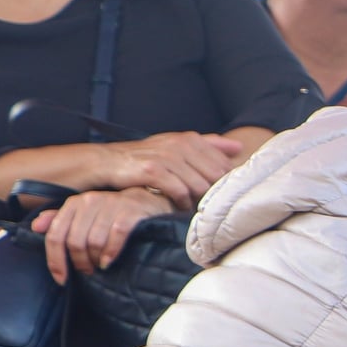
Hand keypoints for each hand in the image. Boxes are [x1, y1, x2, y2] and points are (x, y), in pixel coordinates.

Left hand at [29, 186, 172, 282]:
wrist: (148, 201)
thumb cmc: (113, 213)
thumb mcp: (84, 215)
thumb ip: (60, 220)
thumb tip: (35, 226)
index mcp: (74, 204)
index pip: (56, 235)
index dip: (55, 260)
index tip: (61, 279)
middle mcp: (90, 201)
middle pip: (75, 242)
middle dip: (80, 262)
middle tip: (88, 271)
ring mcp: (111, 205)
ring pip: (94, 242)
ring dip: (96, 260)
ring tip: (101, 265)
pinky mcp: (130, 212)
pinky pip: (116, 237)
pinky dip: (111, 253)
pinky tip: (110, 260)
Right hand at [97, 131, 244, 208]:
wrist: (107, 162)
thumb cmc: (147, 158)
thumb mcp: (177, 145)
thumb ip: (208, 145)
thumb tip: (239, 147)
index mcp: (189, 139)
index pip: (223, 164)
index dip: (224, 182)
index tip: (218, 193)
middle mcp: (180, 145)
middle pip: (215, 176)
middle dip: (213, 193)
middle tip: (208, 205)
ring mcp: (167, 157)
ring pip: (200, 185)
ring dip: (199, 200)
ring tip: (194, 207)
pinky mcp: (153, 171)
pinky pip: (180, 191)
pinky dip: (182, 202)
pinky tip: (179, 206)